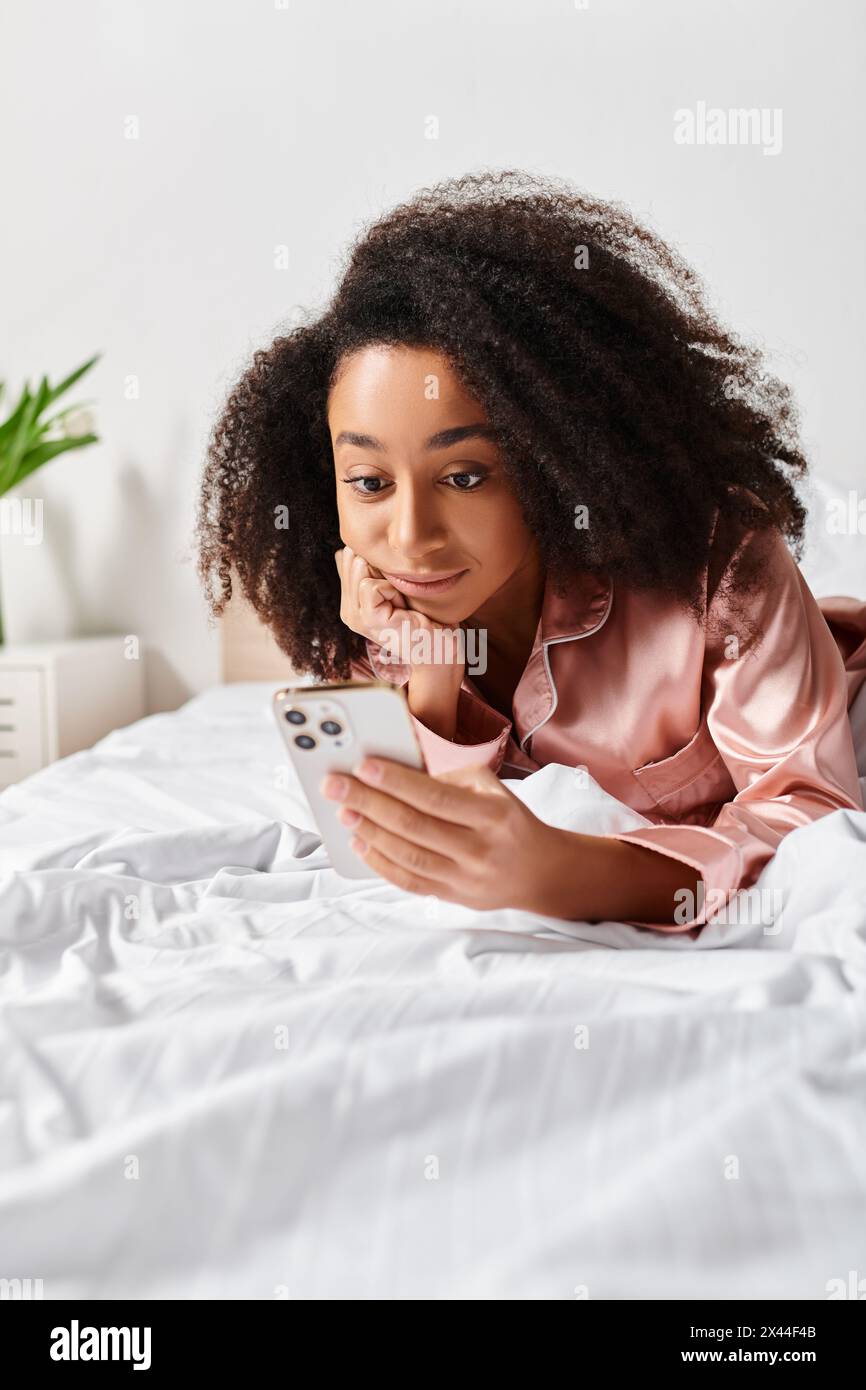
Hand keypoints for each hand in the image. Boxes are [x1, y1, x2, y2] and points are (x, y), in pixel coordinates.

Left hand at [319, 754, 564, 912]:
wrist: (540, 871)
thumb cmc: (510, 822)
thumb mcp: (494, 790)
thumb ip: (450, 780)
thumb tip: (398, 774)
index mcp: (493, 816)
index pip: (436, 797)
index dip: (397, 781)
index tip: (363, 766)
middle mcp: (479, 849)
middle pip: (414, 825)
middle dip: (369, 802)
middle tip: (336, 785)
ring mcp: (464, 879)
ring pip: (407, 856)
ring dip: (369, 832)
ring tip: (344, 812)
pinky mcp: (452, 898)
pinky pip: (409, 882)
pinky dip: (380, 863)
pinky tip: (360, 842)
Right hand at [334, 545, 464, 682]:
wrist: (439, 652)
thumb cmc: (426, 621)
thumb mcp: (398, 589)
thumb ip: (376, 571)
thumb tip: (354, 547)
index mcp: (351, 601)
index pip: (348, 557)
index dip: (377, 562)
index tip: (396, 588)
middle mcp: (348, 610)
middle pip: (351, 558)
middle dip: (381, 568)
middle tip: (400, 596)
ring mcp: (354, 617)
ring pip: (359, 568)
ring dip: (387, 579)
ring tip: (401, 603)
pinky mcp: (366, 620)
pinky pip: (369, 587)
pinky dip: (389, 590)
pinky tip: (400, 606)